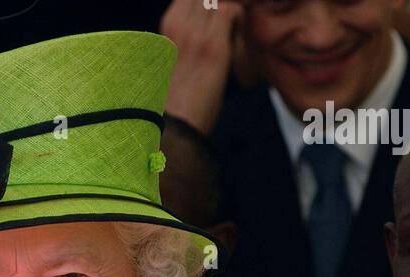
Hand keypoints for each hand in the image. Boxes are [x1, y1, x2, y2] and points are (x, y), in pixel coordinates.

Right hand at [160, 0, 243, 133]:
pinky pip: (233, 11)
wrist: (174, 130)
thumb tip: (209, 30)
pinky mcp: (212, 46)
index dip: (208, 2)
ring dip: (232, 11)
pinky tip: (239, 42)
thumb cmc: (176, 103)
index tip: (220, 18)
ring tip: (235, 31)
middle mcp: (178, 23)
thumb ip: (188, 38)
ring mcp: (195, 32)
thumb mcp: (174, 61)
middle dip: (221, 3)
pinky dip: (241, 21)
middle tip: (230, 24)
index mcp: (167, 26)